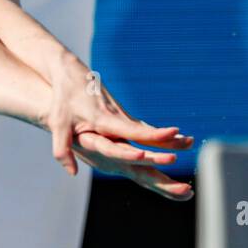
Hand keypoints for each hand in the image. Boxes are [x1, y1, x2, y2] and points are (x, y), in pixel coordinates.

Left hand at [43, 54, 193, 200]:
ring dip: (168, 135)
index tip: (171, 132)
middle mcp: (117, 116)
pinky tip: (175, 139)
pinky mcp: (122, 115)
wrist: (72, 73)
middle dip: (167, 137)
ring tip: (190, 142)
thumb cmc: (64, 100)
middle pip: (145, 129)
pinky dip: (158, 134)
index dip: (151, 133)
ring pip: (147, 128)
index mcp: (104, 119)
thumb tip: (71, 173)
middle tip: (189, 141)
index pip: (131, 129)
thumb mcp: (57, 124)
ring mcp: (122, 115)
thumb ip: (62, 149)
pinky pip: (143, 127)